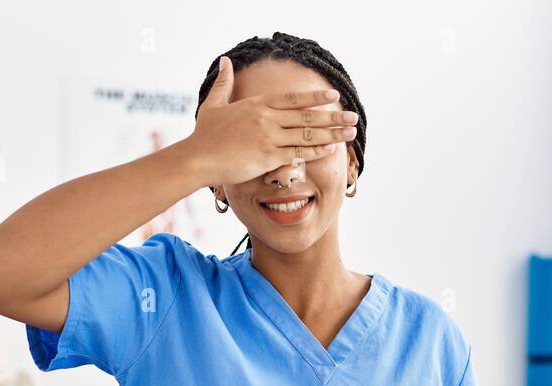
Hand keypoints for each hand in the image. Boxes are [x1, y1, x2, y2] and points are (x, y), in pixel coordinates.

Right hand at [185, 56, 358, 187]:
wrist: (198, 158)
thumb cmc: (204, 135)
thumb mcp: (213, 104)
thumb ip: (224, 82)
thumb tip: (225, 60)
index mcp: (258, 105)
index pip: (293, 99)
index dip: (315, 97)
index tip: (333, 95)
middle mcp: (267, 119)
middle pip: (307, 116)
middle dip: (333, 117)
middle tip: (353, 117)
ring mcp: (269, 138)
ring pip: (307, 135)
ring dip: (332, 134)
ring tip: (350, 133)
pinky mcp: (268, 157)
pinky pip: (298, 154)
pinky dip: (316, 150)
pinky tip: (331, 148)